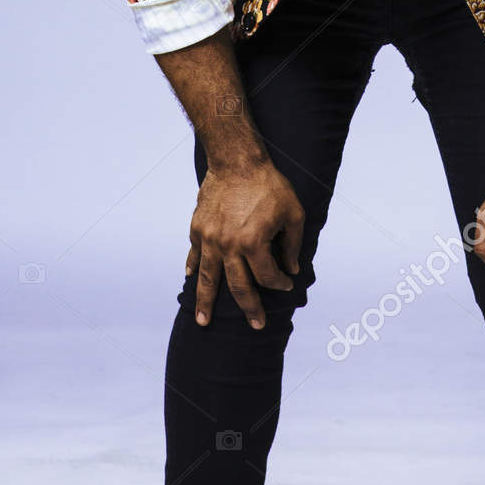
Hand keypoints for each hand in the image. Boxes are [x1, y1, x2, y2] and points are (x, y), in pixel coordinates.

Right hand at [185, 157, 304, 330]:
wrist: (237, 160)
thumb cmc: (269, 184)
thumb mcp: (293, 212)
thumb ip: (293, 244)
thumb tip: (291, 268)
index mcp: (254, 243)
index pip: (267, 276)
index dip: (279, 283)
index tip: (286, 284)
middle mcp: (229, 246)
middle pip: (238, 287)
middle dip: (249, 308)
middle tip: (255, 325)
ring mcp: (210, 238)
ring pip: (208, 277)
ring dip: (206, 301)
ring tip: (204, 321)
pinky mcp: (198, 227)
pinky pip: (194, 253)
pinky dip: (193, 267)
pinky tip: (191, 278)